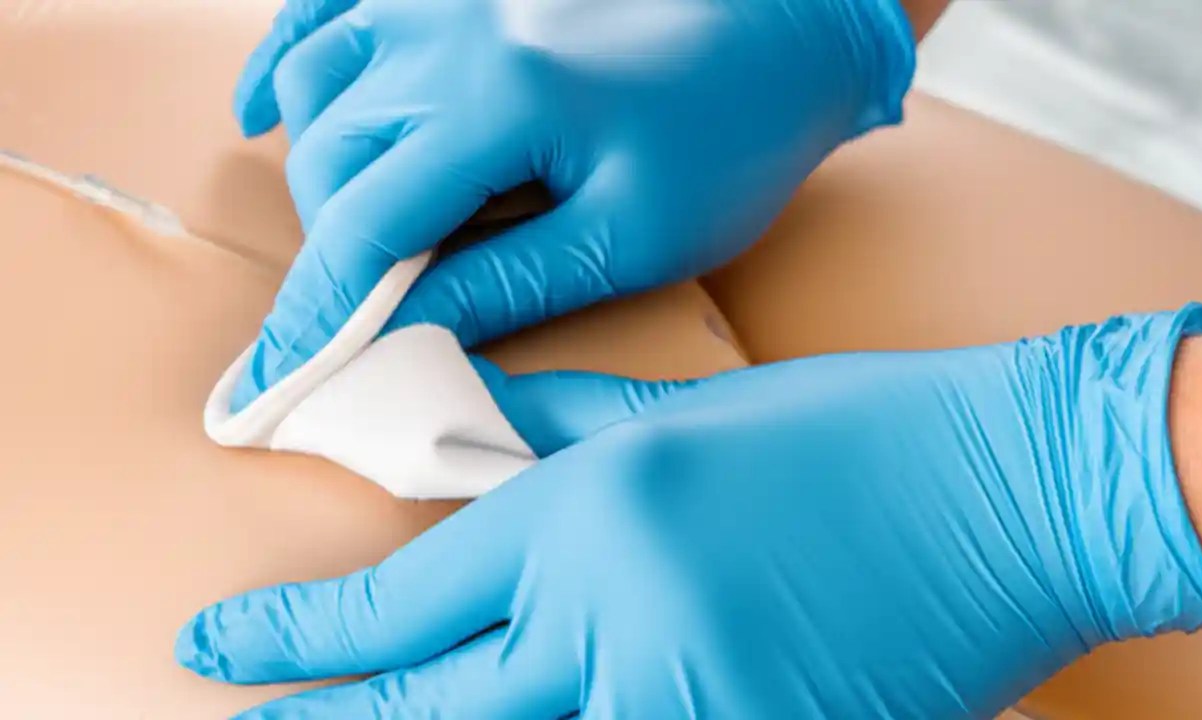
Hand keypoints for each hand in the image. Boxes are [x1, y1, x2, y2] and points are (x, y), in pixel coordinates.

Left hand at [179, 306, 1201, 717]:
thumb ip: (560, 438)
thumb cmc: (852, 429)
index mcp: (588, 515)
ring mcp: (683, 695)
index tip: (222, 644)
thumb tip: (471, 443)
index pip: (402, 596)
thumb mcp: (688, 416)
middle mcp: (612, 616)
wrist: (1004, 486)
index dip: (297, 633)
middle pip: (428, 703)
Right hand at [227, 0, 915, 410]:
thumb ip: (504, 283)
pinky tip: (269, 112)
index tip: (263, 394)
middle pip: (331, 160)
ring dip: (326, 174)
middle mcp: (449, 30)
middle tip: (382, 311)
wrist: (786, 29)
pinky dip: (290, 67)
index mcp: (500, 100)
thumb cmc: (732, 135)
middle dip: (340, 252)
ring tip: (380, 231)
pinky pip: (328, 9)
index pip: (363, 227)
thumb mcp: (630, 235)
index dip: (310, 320)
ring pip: (321, 89)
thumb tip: (402, 338)